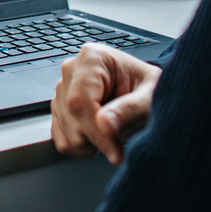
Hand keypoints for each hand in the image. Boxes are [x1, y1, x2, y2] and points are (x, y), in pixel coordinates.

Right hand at [51, 43, 160, 163]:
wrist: (147, 92)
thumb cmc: (150, 89)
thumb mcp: (151, 97)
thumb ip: (131, 109)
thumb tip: (104, 124)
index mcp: (92, 58)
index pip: (79, 100)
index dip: (95, 131)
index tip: (116, 153)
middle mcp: (71, 70)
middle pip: (70, 117)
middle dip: (97, 138)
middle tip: (122, 138)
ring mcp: (62, 89)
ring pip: (66, 132)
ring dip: (91, 144)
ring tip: (114, 134)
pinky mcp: (59, 108)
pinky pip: (61, 139)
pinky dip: (81, 148)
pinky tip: (100, 138)